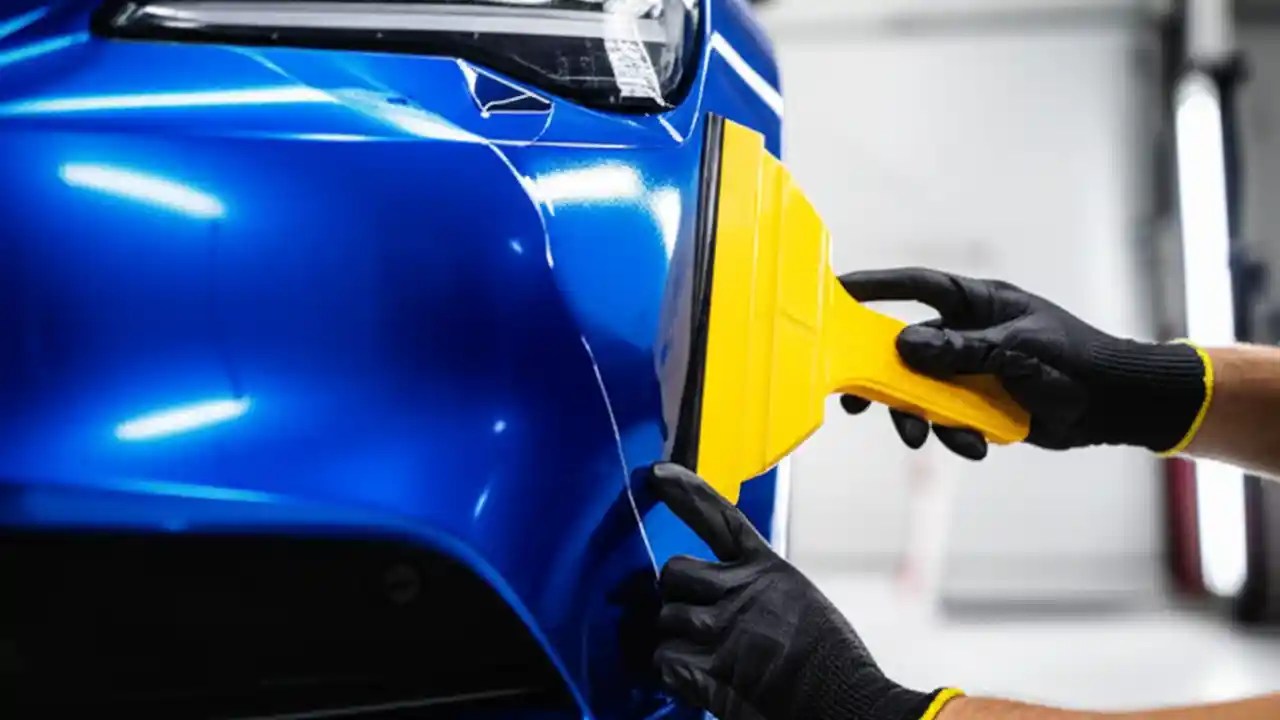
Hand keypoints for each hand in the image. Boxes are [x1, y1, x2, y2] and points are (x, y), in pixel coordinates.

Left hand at [648, 463, 953, 719]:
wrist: (845, 703)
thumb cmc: (831, 661)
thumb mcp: (800, 603)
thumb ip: (758, 591)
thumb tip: (718, 595)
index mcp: (767, 570)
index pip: (718, 517)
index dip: (686, 493)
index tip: (657, 474)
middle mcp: (740, 593)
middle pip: (673, 573)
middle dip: (676, 594)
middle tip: (696, 617)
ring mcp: (723, 631)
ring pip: (665, 621)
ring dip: (677, 640)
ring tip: (709, 658)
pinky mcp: (712, 672)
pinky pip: (666, 662)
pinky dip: (676, 675)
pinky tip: (701, 681)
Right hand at [838, 268, 1207, 456]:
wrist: (1115, 405)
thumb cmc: (1075, 361)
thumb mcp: (1017, 352)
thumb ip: (961, 350)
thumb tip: (902, 345)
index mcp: (977, 303)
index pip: (916, 286)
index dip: (875, 286)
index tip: (836, 292)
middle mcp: (966, 333)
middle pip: (904, 348)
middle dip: (881, 376)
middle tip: (855, 400)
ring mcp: (969, 369)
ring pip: (920, 390)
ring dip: (917, 416)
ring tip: (924, 439)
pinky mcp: (977, 404)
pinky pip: (946, 418)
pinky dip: (952, 435)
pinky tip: (974, 447)